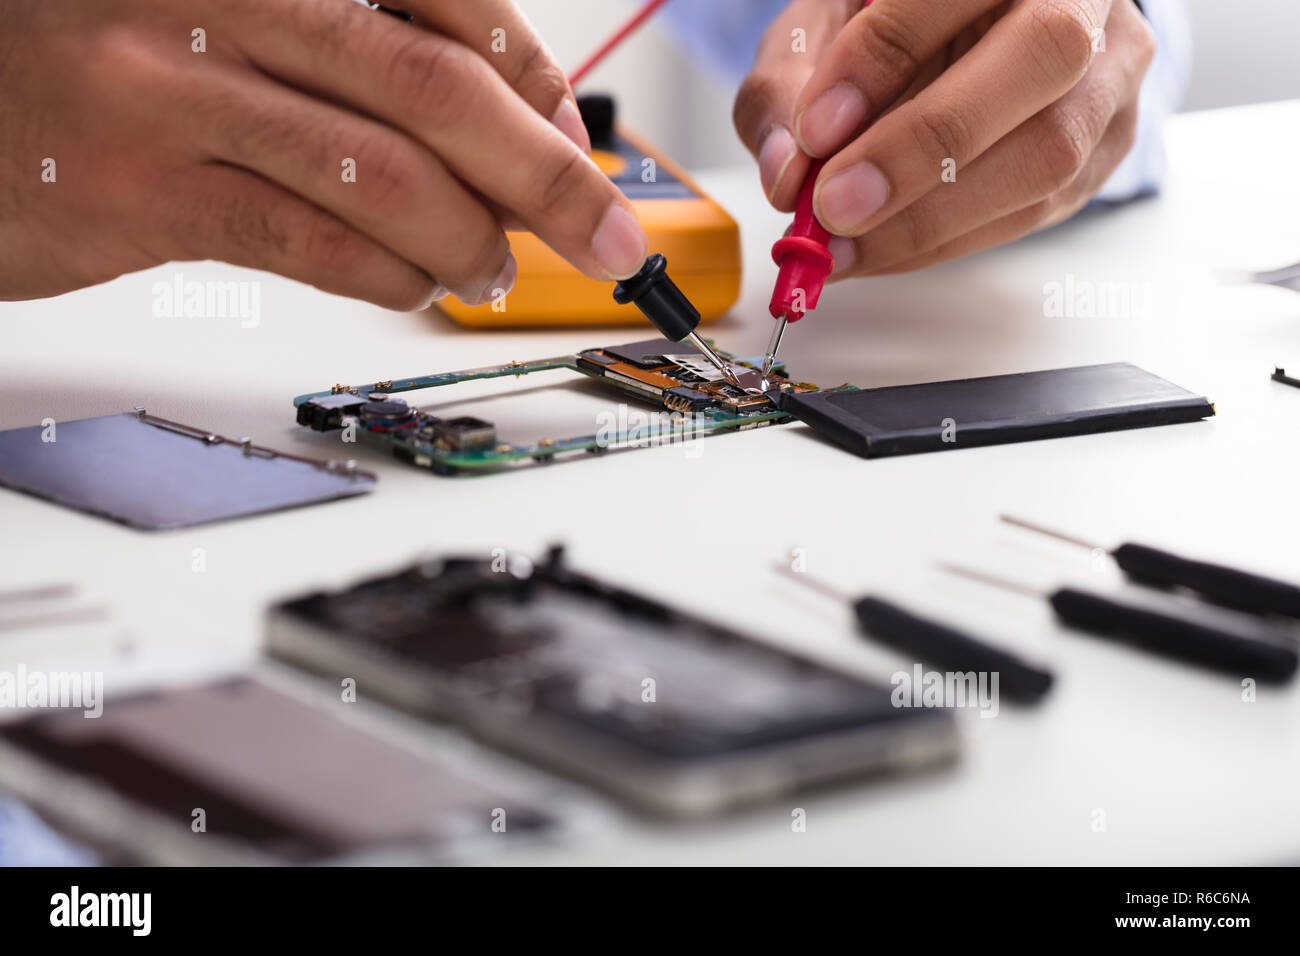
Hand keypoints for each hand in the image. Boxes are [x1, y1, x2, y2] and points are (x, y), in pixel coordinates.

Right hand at [0, 0, 647, 306]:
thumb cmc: (107, 57)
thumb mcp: (230, 12)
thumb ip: (355, 53)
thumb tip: (508, 129)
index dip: (533, 76)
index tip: (575, 138)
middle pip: (433, 90)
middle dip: (546, 175)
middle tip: (604, 231)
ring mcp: (167, 90)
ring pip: (378, 175)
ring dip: (468, 238)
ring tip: (493, 267)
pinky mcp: (137, 190)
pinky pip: (305, 242)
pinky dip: (386, 276)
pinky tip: (410, 285)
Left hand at [734, 0, 1154, 275]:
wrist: (974, 33)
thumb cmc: (890, 26)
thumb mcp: (820, 31)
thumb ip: (788, 86)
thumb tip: (784, 172)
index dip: (882, 56)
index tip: (815, 128)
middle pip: (1041, 56)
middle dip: (924, 148)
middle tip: (835, 205)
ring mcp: (1115, 68)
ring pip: (1050, 150)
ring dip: (931, 217)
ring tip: (842, 246)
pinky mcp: (1110, 141)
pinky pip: (1039, 208)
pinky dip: (945, 240)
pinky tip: (880, 250)